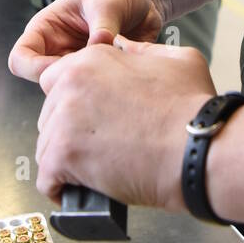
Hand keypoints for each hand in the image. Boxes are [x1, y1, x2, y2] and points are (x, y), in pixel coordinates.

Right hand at [9, 0, 165, 81]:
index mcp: (46, 30)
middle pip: (45, 81)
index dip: (37, 69)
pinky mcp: (98, 75)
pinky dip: (108, 88)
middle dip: (67, 82)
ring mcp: (77, 65)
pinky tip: (126, 71)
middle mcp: (57, 51)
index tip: (68, 68)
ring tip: (113, 69)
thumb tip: (100, 47)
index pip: (20, 60)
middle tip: (97, 72)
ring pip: (69, 90)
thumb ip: (101, 27)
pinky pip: (95, 92)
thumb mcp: (107, 2)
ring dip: (89, 85)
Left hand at [34, 35, 216, 211]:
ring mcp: (63, 120)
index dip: (76, 102)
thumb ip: (144, 51)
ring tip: (92, 172)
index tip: (92, 119)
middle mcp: (70, 84)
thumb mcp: (177, 59)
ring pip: (46, 145)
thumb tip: (127, 50)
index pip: (60, 79)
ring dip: (64, 160)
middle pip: (50, 113)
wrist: (197, 148)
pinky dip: (59, 188)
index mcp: (92, 59)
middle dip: (68, 130)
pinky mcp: (62, 156)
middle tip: (96, 147)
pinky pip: (46, 178)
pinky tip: (76, 192)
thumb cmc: (192, 108)